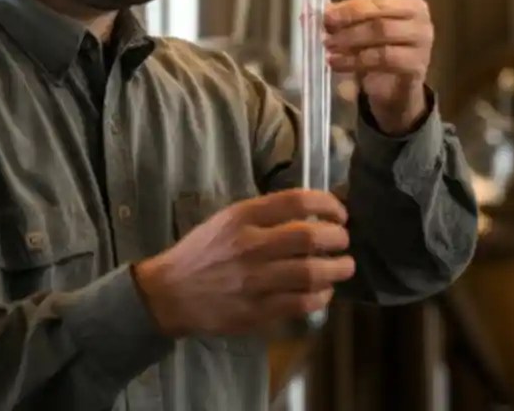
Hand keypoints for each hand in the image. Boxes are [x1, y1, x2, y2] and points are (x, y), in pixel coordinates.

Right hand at [133, 189, 354, 337]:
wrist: (169, 293)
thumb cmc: (203, 251)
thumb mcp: (227, 219)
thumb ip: (266, 214)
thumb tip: (313, 211)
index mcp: (243, 217)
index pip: (296, 201)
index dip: (328, 204)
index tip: (339, 213)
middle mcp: (250, 245)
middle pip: (310, 237)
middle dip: (338, 238)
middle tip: (343, 241)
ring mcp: (253, 281)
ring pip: (311, 273)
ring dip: (337, 270)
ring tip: (344, 267)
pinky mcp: (255, 311)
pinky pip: (300, 303)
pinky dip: (321, 297)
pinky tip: (324, 292)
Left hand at [324, 0, 432, 134]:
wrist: (397, 89)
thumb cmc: (380, 52)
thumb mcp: (361, 32)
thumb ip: (342, 20)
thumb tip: (310, 12)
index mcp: (410, 5)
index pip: (375, 3)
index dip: (348, 10)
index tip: (326, 17)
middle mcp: (422, 22)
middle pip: (379, 21)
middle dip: (348, 28)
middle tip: (325, 36)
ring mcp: (423, 46)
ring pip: (382, 40)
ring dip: (350, 45)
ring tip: (329, 50)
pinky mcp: (417, 67)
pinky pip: (384, 60)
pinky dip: (356, 61)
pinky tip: (337, 65)